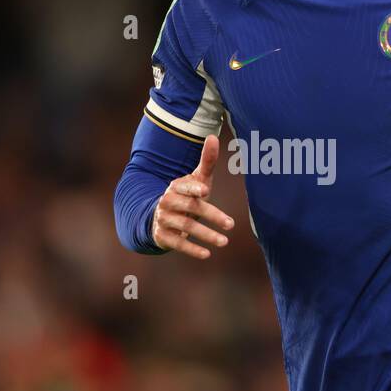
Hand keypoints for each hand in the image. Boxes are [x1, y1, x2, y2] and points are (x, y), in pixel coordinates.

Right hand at [151, 135, 234, 259]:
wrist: (158, 216)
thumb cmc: (187, 195)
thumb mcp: (196, 179)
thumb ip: (206, 161)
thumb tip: (213, 136)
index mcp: (176, 187)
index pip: (185, 186)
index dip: (193, 188)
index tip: (206, 190)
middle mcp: (167, 202)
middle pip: (190, 208)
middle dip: (211, 216)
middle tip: (231, 225)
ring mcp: (163, 219)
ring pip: (184, 226)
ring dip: (205, 235)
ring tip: (224, 241)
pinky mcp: (162, 236)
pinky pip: (176, 243)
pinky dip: (191, 249)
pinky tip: (207, 254)